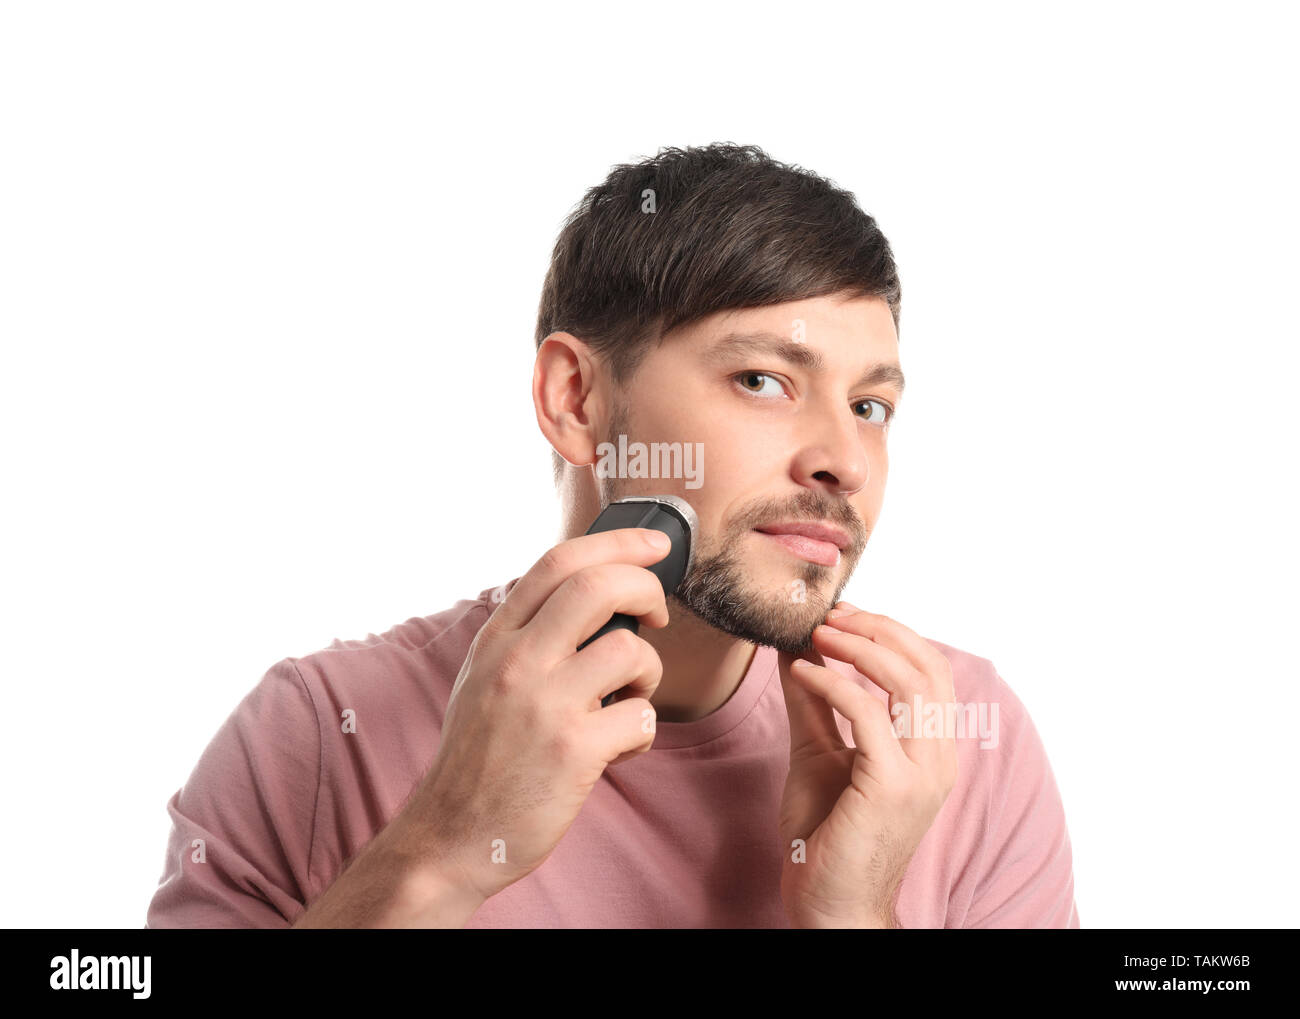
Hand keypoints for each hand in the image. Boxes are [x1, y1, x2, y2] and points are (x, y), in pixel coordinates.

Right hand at [392, 526, 671, 903]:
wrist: (450, 836)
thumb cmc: (478, 758)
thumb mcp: (483, 678)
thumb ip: (526, 636)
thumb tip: (591, 594)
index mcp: (496, 639)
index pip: (557, 563)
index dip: (616, 544)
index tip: (653, 546)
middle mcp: (515, 662)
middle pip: (599, 587)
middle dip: (646, 588)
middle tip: (659, 612)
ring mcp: (544, 704)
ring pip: (631, 650)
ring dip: (648, 673)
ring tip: (628, 700)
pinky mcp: (573, 750)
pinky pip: (641, 716)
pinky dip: (642, 731)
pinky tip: (620, 747)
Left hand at [776, 601, 957, 927]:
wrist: (829, 904)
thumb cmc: (826, 835)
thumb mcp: (819, 751)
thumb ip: (817, 702)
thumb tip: (798, 648)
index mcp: (931, 749)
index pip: (931, 670)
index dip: (891, 633)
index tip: (844, 614)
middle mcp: (938, 759)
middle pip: (927, 665)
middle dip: (879, 629)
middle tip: (831, 614)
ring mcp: (921, 774)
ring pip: (909, 682)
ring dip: (860, 647)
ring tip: (818, 633)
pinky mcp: (892, 788)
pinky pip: (867, 714)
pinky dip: (833, 683)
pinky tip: (801, 673)